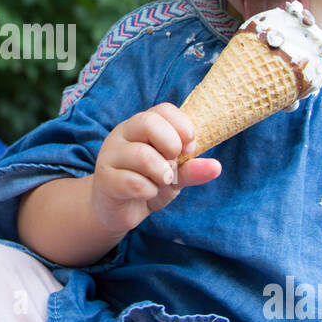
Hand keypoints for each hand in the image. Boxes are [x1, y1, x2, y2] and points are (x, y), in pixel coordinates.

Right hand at [90, 102, 221, 236]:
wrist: (118, 211)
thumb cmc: (146, 184)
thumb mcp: (174, 175)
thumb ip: (192, 169)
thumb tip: (216, 167)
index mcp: (140, 126)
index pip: (163, 110)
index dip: (182, 126)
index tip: (190, 149)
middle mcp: (123, 134)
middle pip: (147, 122)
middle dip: (171, 144)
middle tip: (174, 163)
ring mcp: (110, 155)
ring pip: (142, 155)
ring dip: (162, 173)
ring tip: (162, 181)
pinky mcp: (105, 179)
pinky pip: (133, 182)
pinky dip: (149, 191)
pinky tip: (146, 193)